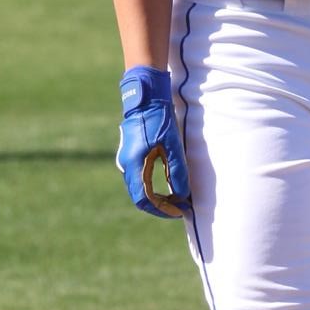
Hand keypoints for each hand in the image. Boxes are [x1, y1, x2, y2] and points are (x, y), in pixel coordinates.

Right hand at [116, 67, 191, 219]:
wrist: (144, 97)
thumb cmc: (157, 119)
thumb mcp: (171, 146)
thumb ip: (177, 172)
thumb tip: (182, 195)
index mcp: (133, 165)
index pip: (144, 200)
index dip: (162, 210)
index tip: (179, 211)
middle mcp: (126, 165)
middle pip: (141, 196)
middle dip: (161, 205)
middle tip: (181, 206)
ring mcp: (127, 160)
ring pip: (141, 188)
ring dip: (158, 196)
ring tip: (177, 197)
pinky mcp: (131, 154)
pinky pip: (141, 178)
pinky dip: (154, 186)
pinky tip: (169, 184)